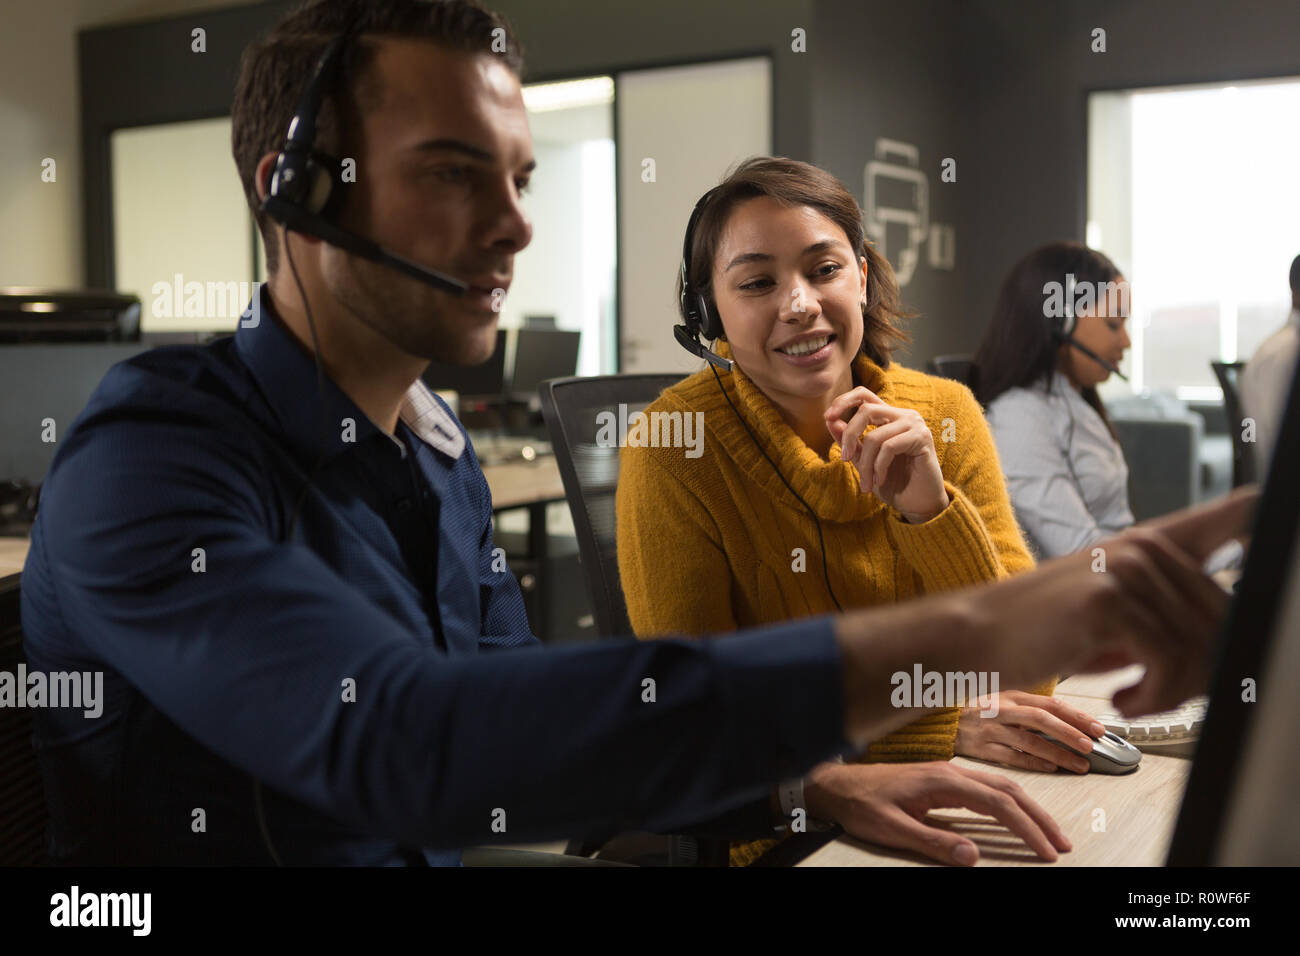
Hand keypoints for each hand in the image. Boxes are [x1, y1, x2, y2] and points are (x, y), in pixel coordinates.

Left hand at [803, 760, 1071, 864]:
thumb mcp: (893, 829)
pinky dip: (1009, 805)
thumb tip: (974, 856)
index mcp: (943, 781)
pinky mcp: (943, 780)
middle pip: (1008, 791)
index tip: (1047, 852)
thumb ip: (933, 841)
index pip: (998, 804)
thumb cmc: (861, 805)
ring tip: (1049, 835)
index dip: (1027, 828)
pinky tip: (1017, 819)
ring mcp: (948, 774)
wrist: (838, 784)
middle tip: (1062, 845)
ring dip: (1028, 809)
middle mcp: (951, 772)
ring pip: (1000, 788)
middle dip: (1039, 817)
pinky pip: (986, 790)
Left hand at [823, 387, 948, 521]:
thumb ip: (849, 440)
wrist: (918, 503)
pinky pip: (888, 447)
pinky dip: (879, 467)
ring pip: (875, 436)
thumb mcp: (863, 460)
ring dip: (865, 464)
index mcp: (889, 416)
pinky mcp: (922, 437)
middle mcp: (903, 415)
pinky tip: (880, 480)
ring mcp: (914, 424)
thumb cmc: (892, 482)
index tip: (827, 418)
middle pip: (866, 410)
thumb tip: (830, 420)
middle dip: (849, 435)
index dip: (843, 401)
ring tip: (866, 483)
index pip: (863, 394)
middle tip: (844, 459)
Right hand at [834, 486, 1257, 746]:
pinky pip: (1170, 663)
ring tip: (1136, 697)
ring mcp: (1126, 567)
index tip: (1269, 520)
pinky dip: (1153, 698)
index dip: (1264, 521)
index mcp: (1154, 542)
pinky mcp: (1109, 600)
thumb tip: (1237, 642)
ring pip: (1201, 647)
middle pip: (1227, 616)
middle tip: (1159, 691)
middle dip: (1203, 671)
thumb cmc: (1048, 632)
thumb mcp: (1121, 616)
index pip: (1238, 513)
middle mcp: (1146, 546)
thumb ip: (1175, 612)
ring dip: (1173, 692)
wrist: (977, 638)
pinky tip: (1122, 701)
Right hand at [954, 691, 1107, 772]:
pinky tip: (1050, 768)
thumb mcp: (1005, 699)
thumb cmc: (980, 712)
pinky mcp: (981, 748)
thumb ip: (1033, 707)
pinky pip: (1011, 756)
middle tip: (1090, 746)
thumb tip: (1072, 720)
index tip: (1097, 728)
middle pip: (1040, 720)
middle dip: (1069, 734)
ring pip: (1029, 741)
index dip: (1076, 716)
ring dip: (1057, 754)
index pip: (1049, 703)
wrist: (943, 722)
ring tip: (1078, 764)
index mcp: (1011, 696)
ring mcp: (990, 729)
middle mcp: (1002, 710)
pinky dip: (1033, 763)